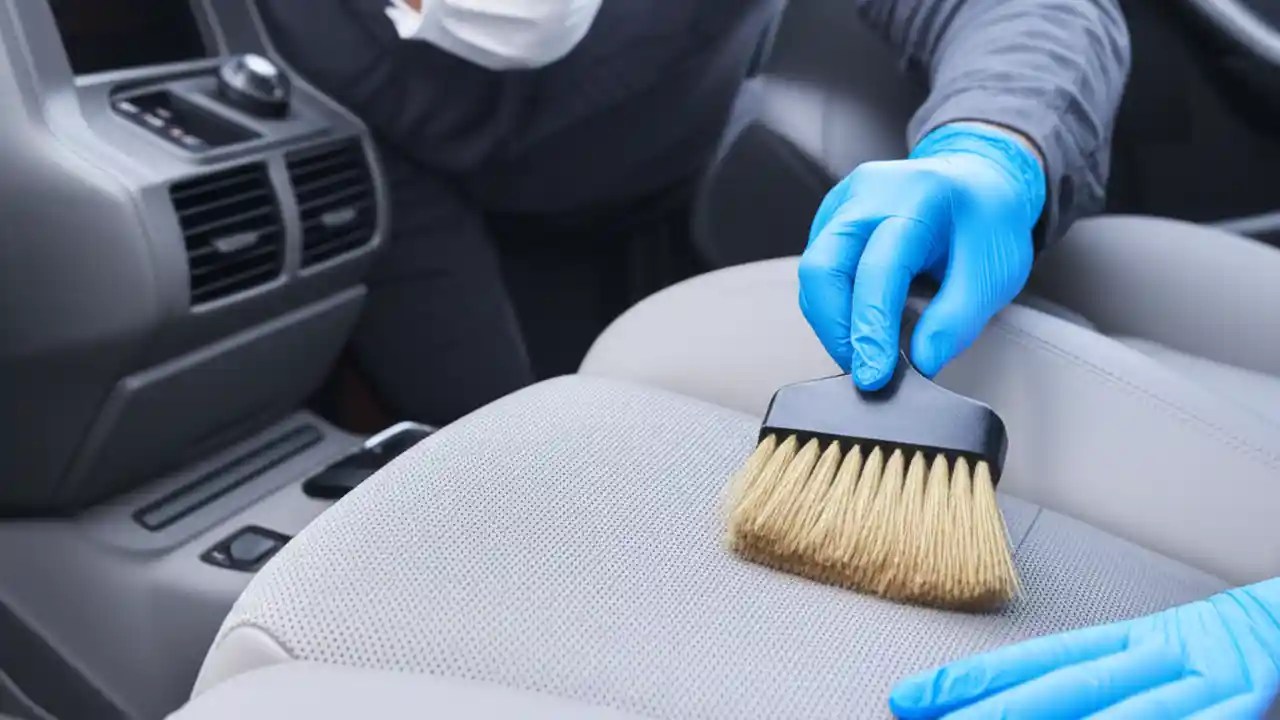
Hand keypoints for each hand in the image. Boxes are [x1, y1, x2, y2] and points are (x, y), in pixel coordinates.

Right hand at [798, 123, 1045, 389]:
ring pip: (814, 273)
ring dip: (833, 322)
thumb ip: (956, 320)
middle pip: (823, 267)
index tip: (874, 375)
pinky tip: (860, 323)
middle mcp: (868, 193)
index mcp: (917, 198)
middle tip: (863, 368)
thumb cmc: (987, 222)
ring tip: (867, 350)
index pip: (878, 268)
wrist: (977, 178)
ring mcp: (842, 203)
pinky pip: (818, 269)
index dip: (870, 327)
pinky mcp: (829, 218)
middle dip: (836, 328)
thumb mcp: (994, 273)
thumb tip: (920, 363)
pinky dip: (834, 306)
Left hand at [889, 578, 1279, 718]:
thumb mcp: (1164, 652)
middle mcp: (1161, 655)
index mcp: (1134, 640)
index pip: (1038, 663)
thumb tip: (1009, 702)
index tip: (909, 697)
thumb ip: (1104, 678)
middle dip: (996, 714)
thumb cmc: (1234, 645)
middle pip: (1065, 689)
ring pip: (1125, 714)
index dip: (971, 681)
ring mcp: (1208, 681)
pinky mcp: (1251, 700)